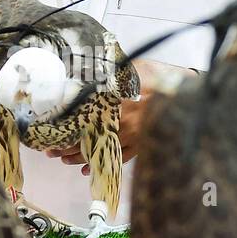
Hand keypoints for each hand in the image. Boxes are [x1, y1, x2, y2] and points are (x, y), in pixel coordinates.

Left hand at [45, 59, 185, 171]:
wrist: (186, 93)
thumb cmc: (159, 77)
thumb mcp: (132, 67)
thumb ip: (112, 71)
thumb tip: (90, 68)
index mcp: (114, 103)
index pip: (82, 121)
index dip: (64, 130)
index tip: (50, 134)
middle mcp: (119, 123)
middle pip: (86, 139)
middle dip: (66, 147)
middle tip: (50, 151)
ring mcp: (131, 137)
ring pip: (99, 151)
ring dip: (79, 158)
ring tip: (63, 159)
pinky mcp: (141, 145)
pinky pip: (117, 158)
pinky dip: (101, 164)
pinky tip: (87, 169)